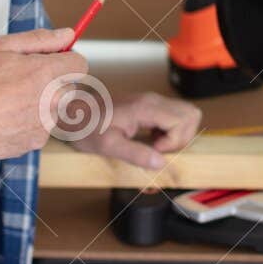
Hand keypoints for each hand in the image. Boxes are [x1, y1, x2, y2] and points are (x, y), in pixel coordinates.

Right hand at [0, 28, 86, 171]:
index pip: (80, 64)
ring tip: (10, 100)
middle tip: (22, 79)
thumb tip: (68, 34)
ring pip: (55, 108)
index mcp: (46, 74)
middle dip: (52, 80)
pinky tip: (7, 117)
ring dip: (42, 102)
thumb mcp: (3, 47)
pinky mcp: (36, 142)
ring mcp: (45, 124)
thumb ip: (41, 39)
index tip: (50, 60)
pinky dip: (30, 122)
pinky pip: (42, 127)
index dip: (65, 59)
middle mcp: (52, 101)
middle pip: (68, 86)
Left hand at [66, 91, 202, 170]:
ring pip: (185, 114)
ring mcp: (151, 101)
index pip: (183, 120)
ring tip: (156, 146)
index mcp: (145, 107)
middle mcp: (152, 100)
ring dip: (178, 135)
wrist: (72, 113)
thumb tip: (160, 163)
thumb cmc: (86, 127)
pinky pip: (173, 116)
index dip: (174, 141)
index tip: (155, 151)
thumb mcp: (107, 146)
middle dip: (182, 138)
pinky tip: (152, 140)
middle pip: (191, 114)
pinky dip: (170, 132)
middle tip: (159, 149)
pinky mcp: (148, 106)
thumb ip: (135, 154)